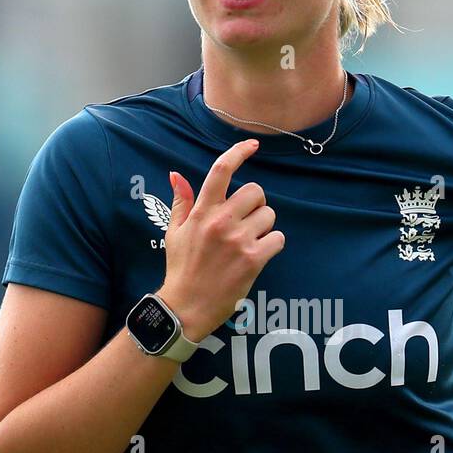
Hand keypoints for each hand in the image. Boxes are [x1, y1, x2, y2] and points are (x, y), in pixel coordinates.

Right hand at [160, 139, 284, 340]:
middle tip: (247, 221)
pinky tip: (258, 254)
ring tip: (249, 242)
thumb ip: (181, 202)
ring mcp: (238, 240)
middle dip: (256, 204)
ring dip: (264, 226)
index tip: (252, 145)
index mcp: (201, 212)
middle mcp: (220, 221)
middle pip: (256, 192)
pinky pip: (278, 238)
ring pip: (269, 216)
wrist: (185, 307)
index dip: (239, 152)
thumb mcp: (174, 232)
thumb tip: (176, 175)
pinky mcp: (253, 260)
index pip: (221, 171)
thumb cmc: (181, 268)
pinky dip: (273, 245)